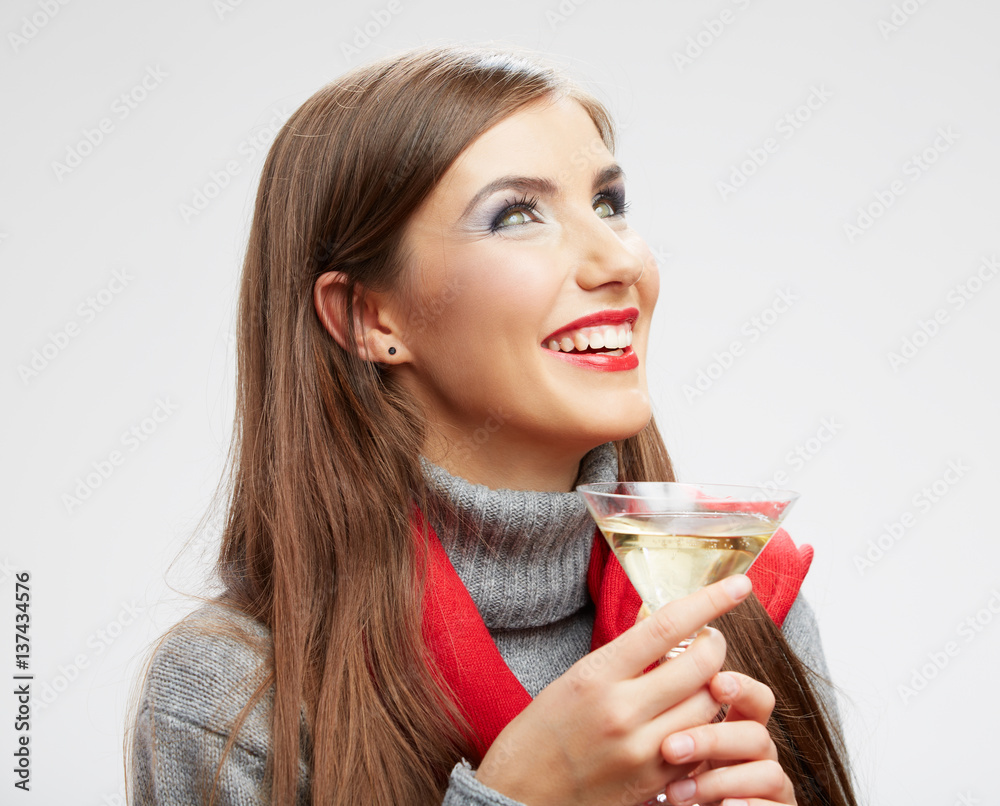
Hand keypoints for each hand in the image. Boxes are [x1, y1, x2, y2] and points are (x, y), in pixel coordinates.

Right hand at [474, 575, 752, 805]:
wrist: (518, 796)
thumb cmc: (542, 733)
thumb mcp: (574, 679)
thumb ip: (623, 658)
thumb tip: (667, 631)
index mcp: (597, 674)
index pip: (668, 626)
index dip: (711, 600)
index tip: (739, 584)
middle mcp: (622, 710)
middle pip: (701, 665)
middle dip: (715, 647)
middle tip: (709, 641)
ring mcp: (642, 749)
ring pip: (708, 705)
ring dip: (712, 687)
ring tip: (695, 682)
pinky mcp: (654, 781)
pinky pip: (699, 745)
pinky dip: (701, 726)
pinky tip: (685, 720)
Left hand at [660, 671, 796, 805]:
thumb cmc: (688, 774)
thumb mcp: (684, 745)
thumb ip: (681, 721)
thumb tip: (654, 690)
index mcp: (745, 728)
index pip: (759, 698)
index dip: (744, 688)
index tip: (714, 683)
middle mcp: (764, 754)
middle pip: (757, 735)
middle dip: (713, 741)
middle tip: (670, 749)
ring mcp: (776, 785)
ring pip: (767, 774)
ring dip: (719, 783)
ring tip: (676, 793)